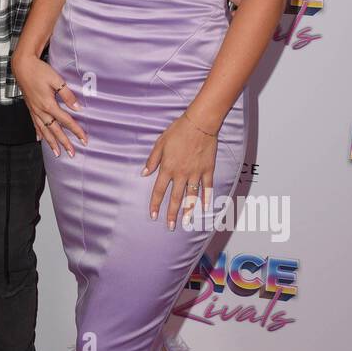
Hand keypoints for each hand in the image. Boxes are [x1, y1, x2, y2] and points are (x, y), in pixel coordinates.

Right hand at [10, 49, 86, 156]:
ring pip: (44, 131)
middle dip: (64, 143)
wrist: (22, 66)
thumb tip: (77, 108)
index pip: (66, 121)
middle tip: (72, 153)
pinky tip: (40, 140)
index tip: (84, 139)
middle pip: (55, 130)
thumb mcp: (57, 80)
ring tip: (57, 153)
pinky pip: (35, 124)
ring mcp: (34, 110)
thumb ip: (67, 95)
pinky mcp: (30, 108)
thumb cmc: (39, 71)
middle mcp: (41, 111)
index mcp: (48, 104)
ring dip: (51, 142)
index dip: (76, 131)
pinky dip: (39, 133)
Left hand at [142, 112, 216, 229]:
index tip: (154, 216)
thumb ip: (152, 160)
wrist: (199, 124)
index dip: (156, 204)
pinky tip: (205, 208)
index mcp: (167, 168)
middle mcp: (181, 174)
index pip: (159, 190)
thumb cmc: (178, 131)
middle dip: (171, 213)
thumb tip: (143, 173)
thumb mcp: (160, 143)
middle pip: (175, 198)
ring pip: (191, 196)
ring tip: (187, 222)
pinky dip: (207, 198)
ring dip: (188, 210)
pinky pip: (207, 187)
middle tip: (170, 226)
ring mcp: (195, 173)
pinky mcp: (207, 170)